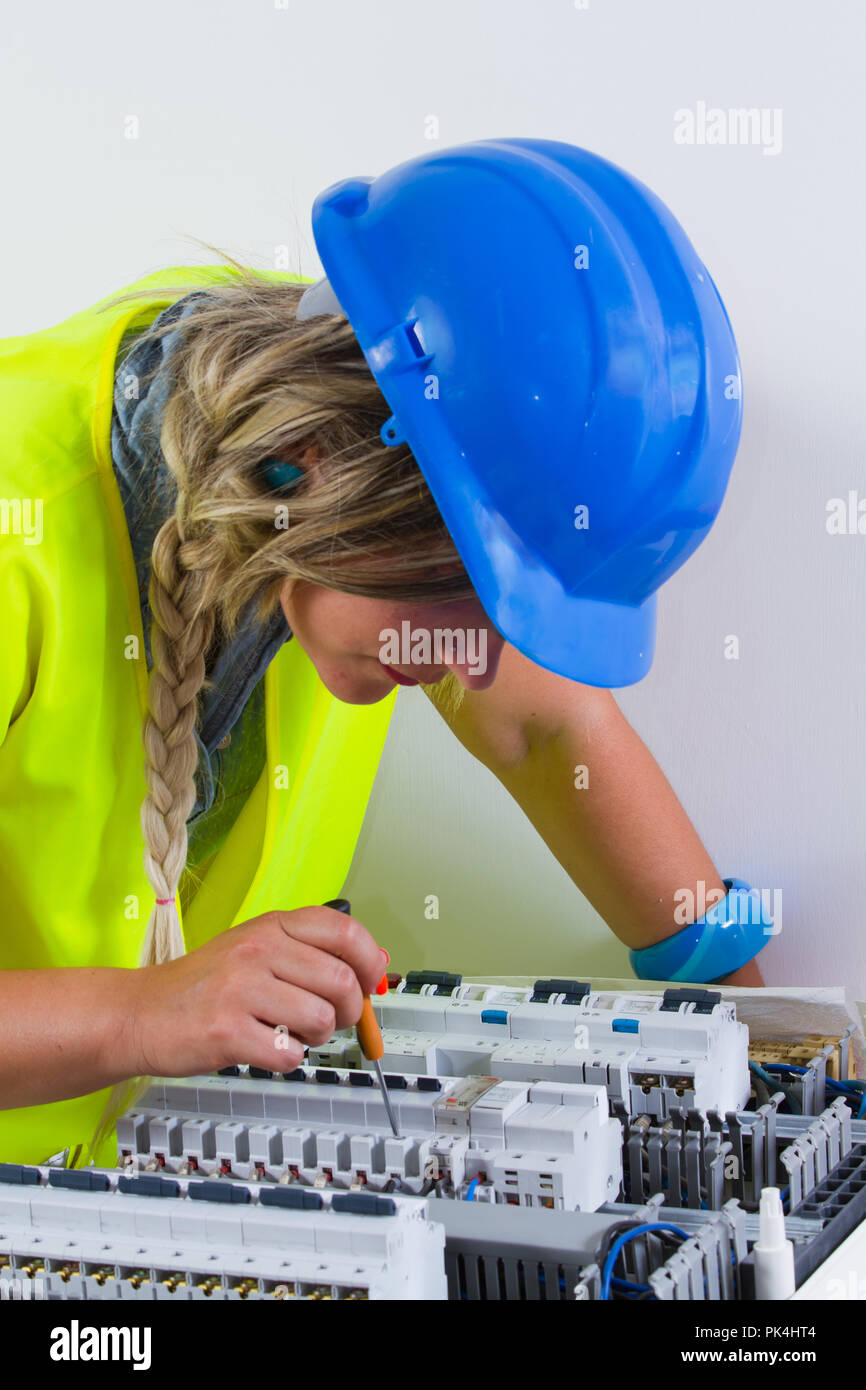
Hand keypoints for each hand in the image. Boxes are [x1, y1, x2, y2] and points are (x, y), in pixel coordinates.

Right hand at [122, 905, 386, 1077]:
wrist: (139, 1013)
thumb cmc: (203, 985)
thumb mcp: (257, 949)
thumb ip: (314, 950)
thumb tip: (378, 960)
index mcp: (271, 926)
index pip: (345, 933)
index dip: (369, 962)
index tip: (369, 983)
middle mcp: (258, 950)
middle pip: (341, 983)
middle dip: (346, 1012)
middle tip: (326, 1020)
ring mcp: (240, 989)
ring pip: (320, 1020)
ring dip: (314, 1038)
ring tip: (288, 1033)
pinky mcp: (226, 1031)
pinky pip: (288, 1054)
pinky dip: (286, 1060)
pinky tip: (265, 1048)